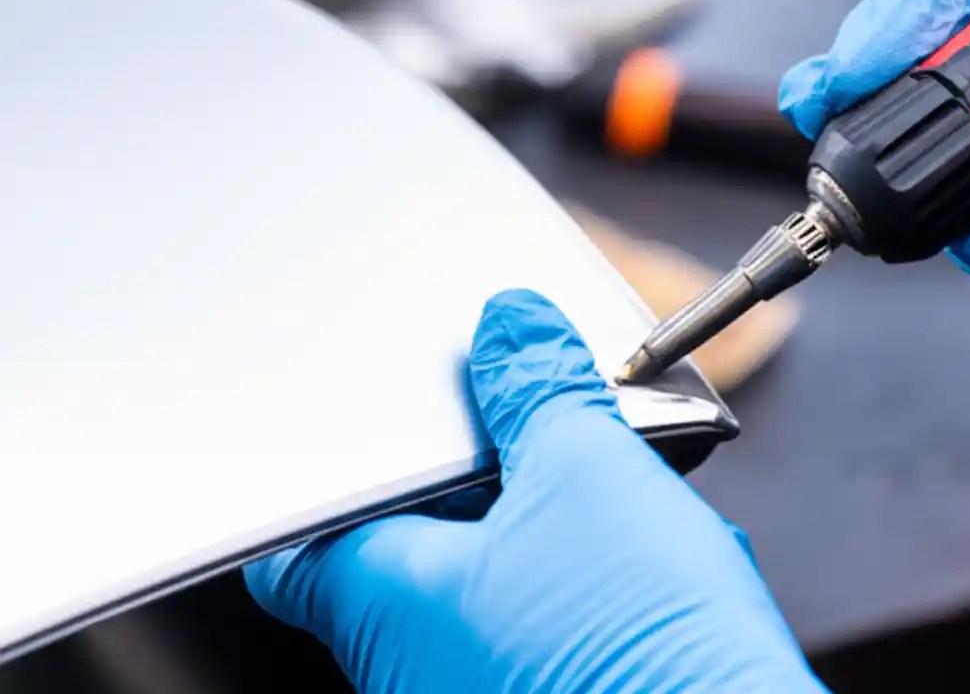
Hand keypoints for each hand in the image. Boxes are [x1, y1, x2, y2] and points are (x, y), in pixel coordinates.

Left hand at [243, 289, 826, 692]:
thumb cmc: (644, 651)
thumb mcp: (591, 476)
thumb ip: (539, 393)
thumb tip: (513, 330)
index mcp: (390, 602)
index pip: (303, 538)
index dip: (341, 472)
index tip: (386, 433)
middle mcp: (416, 669)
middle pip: (413, 550)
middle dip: (478, 485)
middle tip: (534, 437)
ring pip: (492, 592)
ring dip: (543, 536)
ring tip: (612, 502)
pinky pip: (544, 638)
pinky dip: (581, 594)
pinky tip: (646, 572)